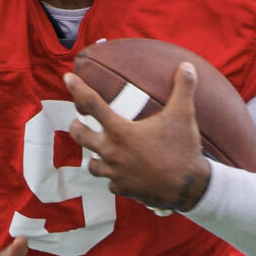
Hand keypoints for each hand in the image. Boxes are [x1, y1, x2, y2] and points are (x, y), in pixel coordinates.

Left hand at [65, 62, 209, 212]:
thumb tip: (187, 66)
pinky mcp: (121, 189)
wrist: (187, 187)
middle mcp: (111, 152)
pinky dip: (113, 177)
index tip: (67, 78)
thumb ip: (184, 88)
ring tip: (96, 153)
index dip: (78, 89)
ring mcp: (114, 173)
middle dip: (76, 127)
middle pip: (80, 137)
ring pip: (92, 165)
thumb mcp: (184, 114)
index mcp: (120, 131)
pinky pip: (110, 182)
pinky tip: (119, 175)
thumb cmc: (182, 149)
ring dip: (93, 157)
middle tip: (77, 122)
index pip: (92, 104)